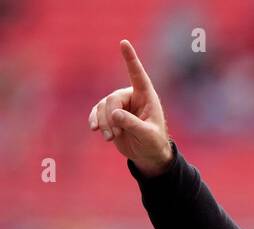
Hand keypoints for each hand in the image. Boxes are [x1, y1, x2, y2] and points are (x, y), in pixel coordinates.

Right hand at [88, 39, 172, 176]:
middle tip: (115, 134)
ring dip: (103, 123)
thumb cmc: (154, 143)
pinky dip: (95, 120)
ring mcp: (120, 105)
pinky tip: (95, 129)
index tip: (124, 42)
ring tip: (111, 138)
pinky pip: (96, 112)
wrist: (148, 155)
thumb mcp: (147, 135)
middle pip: (112, 99)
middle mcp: (132, 97)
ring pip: (102, 106)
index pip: (137, 75)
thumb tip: (115, 114)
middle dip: (110, 117)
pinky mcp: (109, 115)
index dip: (130, 59)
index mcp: (146, 97)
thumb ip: (133, 124)